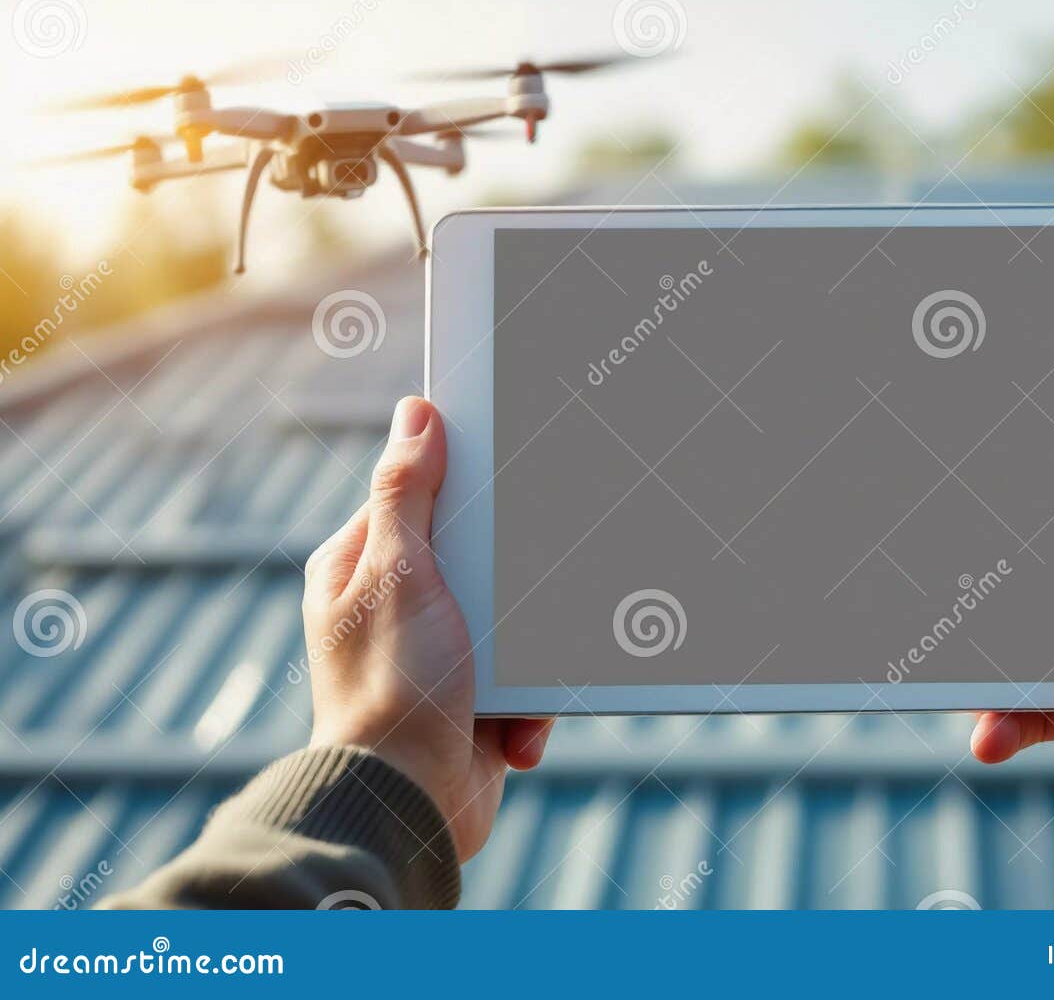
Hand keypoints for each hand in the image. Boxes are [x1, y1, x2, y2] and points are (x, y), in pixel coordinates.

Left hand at [302, 396, 551, 860]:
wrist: (407, 805)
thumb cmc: (393, 688)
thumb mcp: (400, 573)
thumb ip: (408, 493)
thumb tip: (417, 414)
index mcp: (360, 568)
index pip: (418, 496)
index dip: (465, 482)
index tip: (510, 472)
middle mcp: (393, 609)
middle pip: (479, 559)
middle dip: (512, 587)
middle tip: (521, 595)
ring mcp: (435, 658)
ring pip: (512, 622)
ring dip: (525, 658)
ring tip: (510, 688)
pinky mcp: (472, 704)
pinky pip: (523, 682)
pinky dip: (528, 709)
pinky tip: (514, 731)